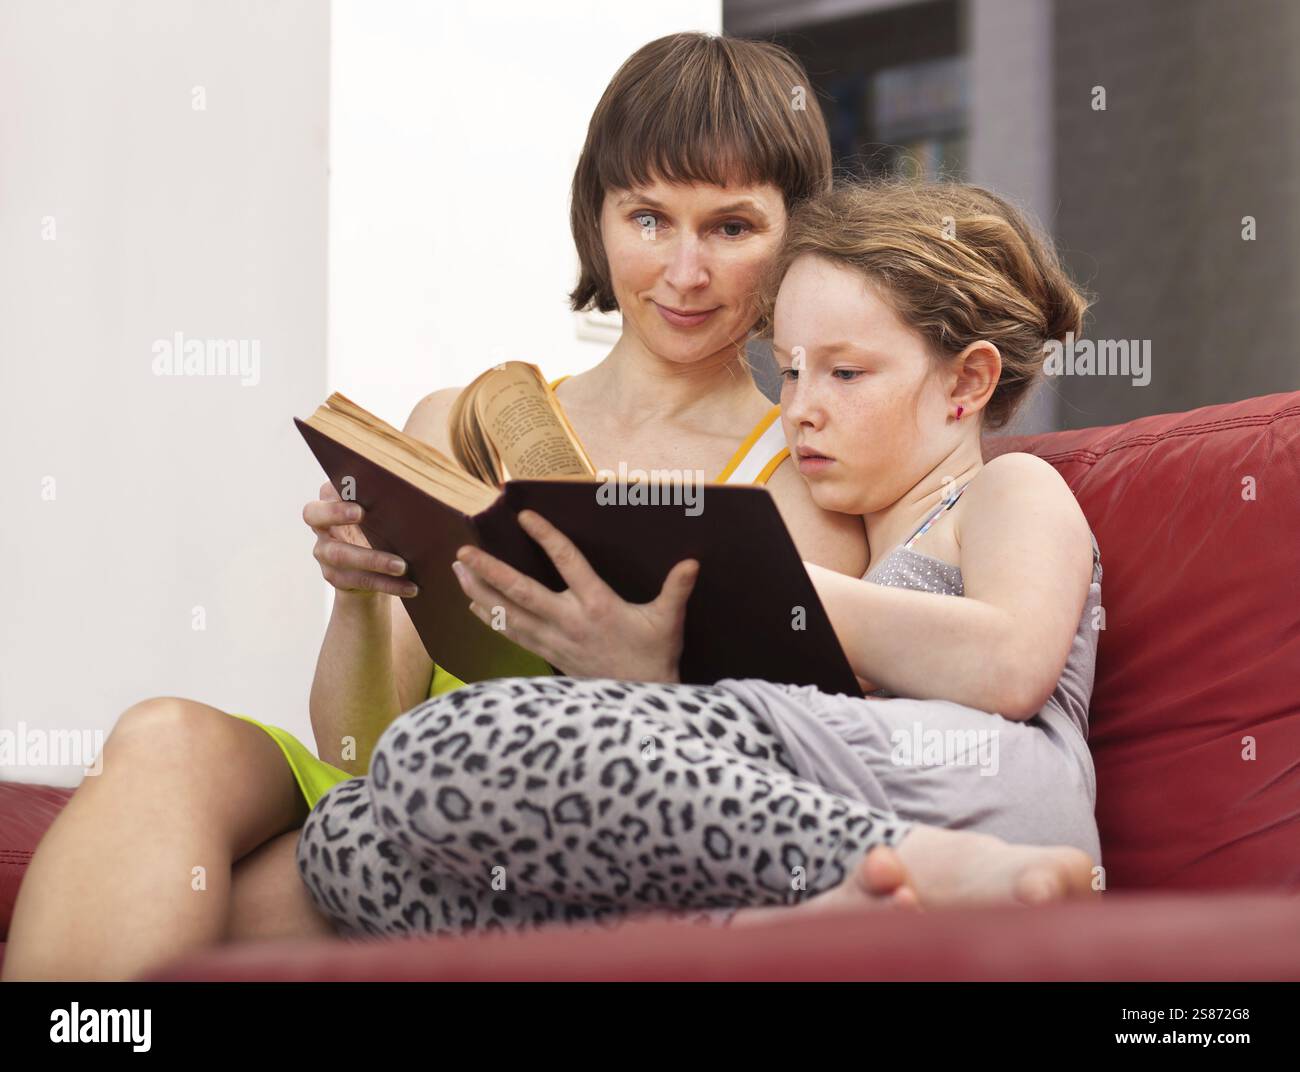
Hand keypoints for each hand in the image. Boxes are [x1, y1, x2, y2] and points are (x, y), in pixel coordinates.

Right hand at [303, 481, 417, 597]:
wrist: (374, 567)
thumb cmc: (381, 527)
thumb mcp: (382, 512)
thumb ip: (385, 500)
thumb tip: (414, 495)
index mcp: (331, 500)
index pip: (324, 489)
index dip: (336, 488)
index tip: (356, 495)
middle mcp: (322, 525)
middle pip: (314, 515)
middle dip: (337, 513)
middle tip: (361, 513)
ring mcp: (325, 552)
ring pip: (341, 554)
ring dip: (373, 560)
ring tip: (401, 566)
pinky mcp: (337, 576)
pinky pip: (360, 580)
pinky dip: (388, 584)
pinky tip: (410, 586)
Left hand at [451, 509, 698, 681]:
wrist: (641, 700)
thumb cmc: (654, 657)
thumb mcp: (668, 621)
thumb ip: (676, 589)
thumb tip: (692, 562)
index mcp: (598, 606)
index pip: (568, 563)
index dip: (546, 538)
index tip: (525, 517)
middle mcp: (570, 621)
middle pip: (522, 592)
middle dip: (491, 572)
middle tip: (464, 553)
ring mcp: (554, 640)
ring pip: (509, 615)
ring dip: (481, 593)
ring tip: (459, 572)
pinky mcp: (548, 654)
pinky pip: (512, 635)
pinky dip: (491, 618)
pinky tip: (474, 605)